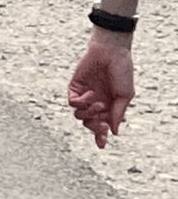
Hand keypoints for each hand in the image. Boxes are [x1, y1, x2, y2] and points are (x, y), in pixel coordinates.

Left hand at [68, 32, 135, 147]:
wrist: (111, 53)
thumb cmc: (122, 72)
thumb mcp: (125, 95)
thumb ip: (117, 113)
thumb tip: (113, 132)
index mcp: (109, 107)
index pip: (102, 126)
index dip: (100, 137)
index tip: (101, 145)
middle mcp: (96, 103)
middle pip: (89, 124)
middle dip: (95, 128)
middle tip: (102, 125)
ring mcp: (84, 95)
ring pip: (79, 116)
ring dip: (89, 114)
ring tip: (99, 104)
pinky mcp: (74, 87)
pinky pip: (72, 102)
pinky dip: (81, 102)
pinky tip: (91, 94)